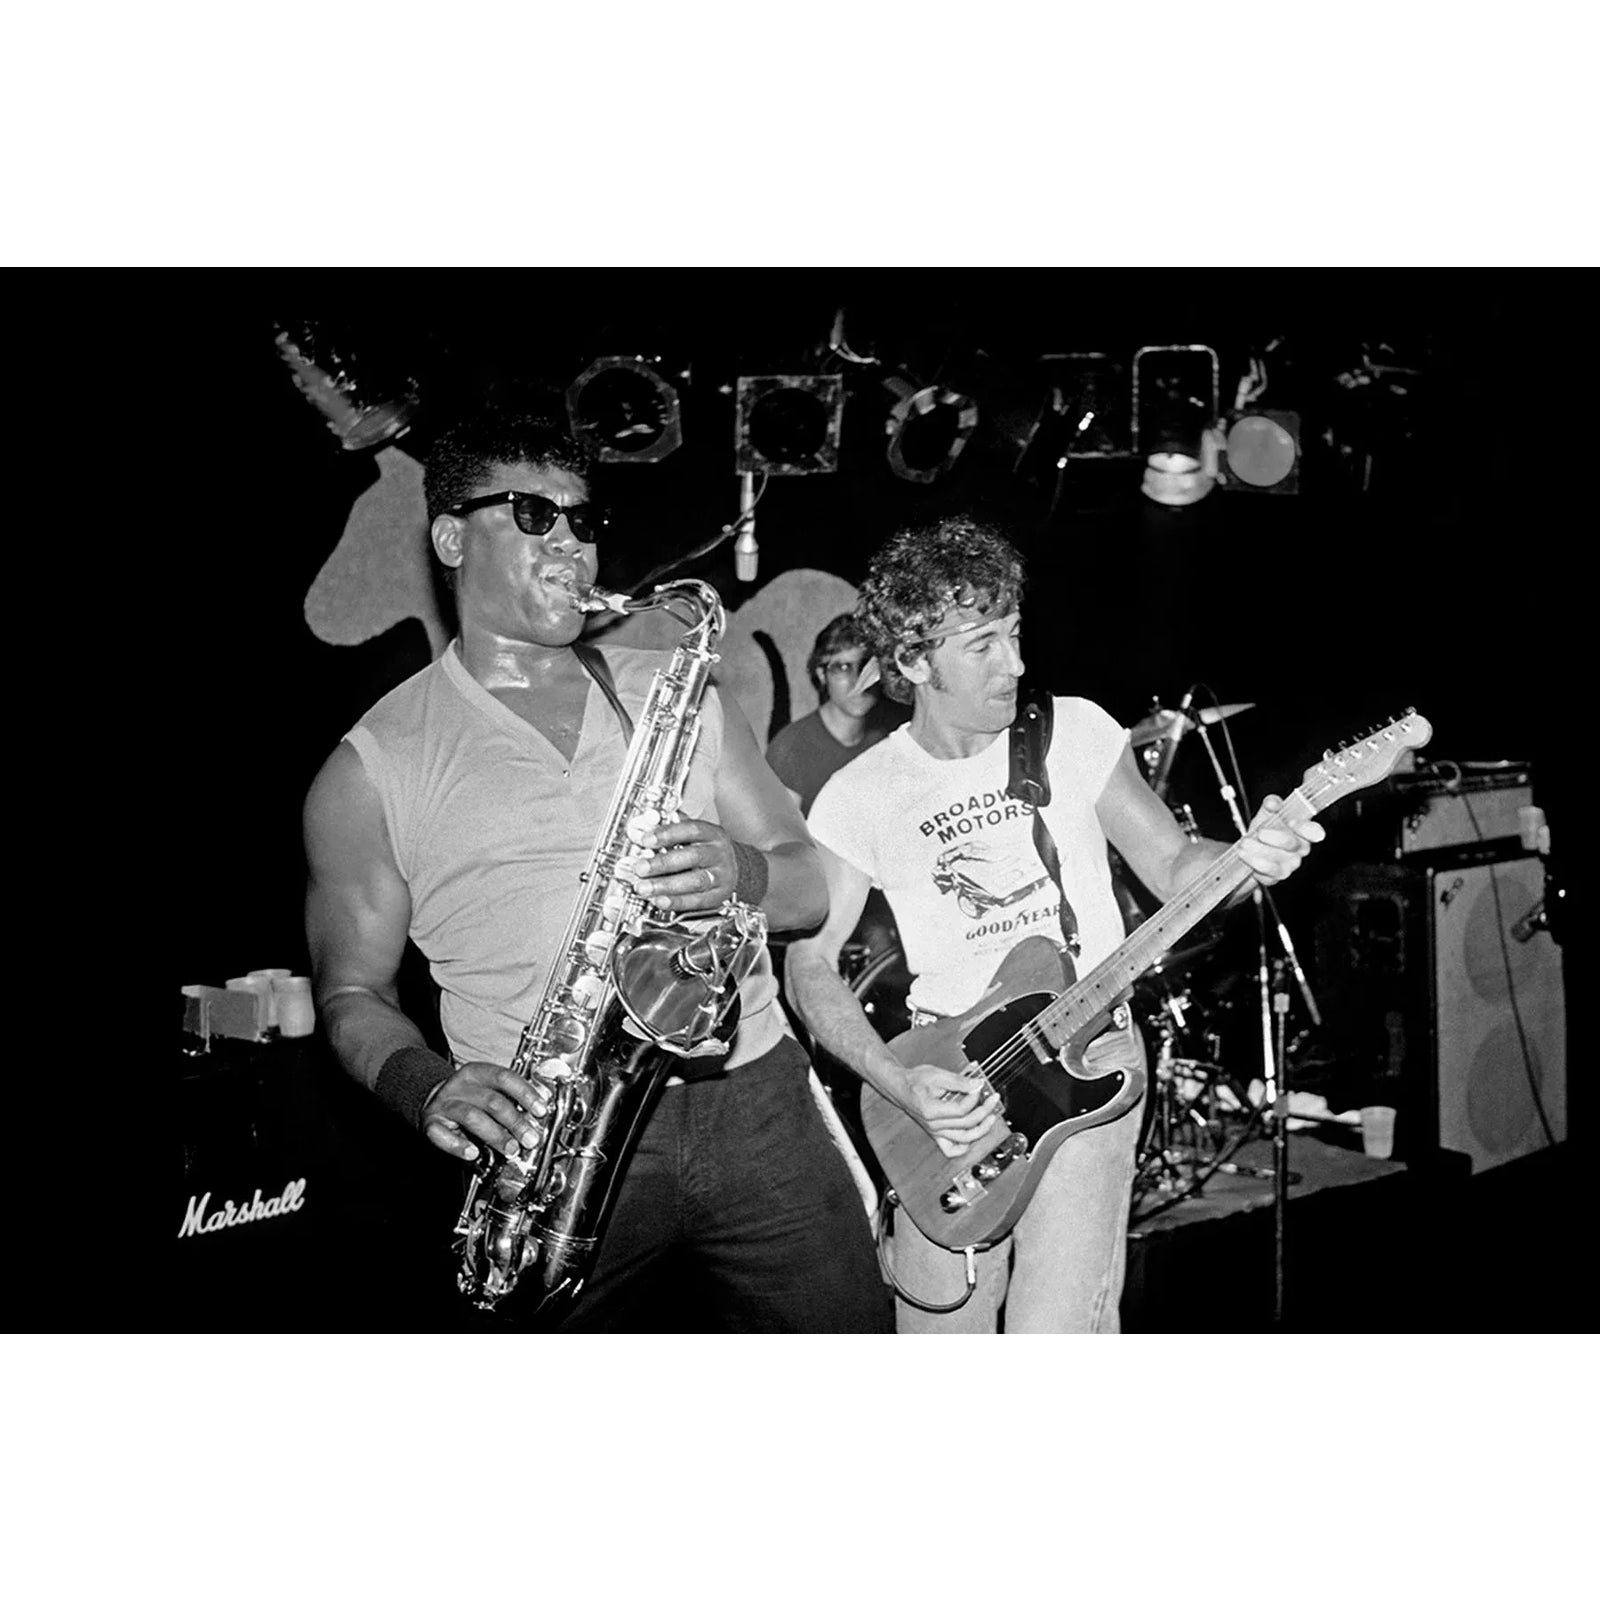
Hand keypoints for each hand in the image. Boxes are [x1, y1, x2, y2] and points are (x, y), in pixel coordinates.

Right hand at [421, 1061, 552, 1163]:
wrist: (430, 1100)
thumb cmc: (468, 1098)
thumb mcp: (488, 1090)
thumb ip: (510, 1099)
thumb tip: (538, 1114)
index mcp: (477, 1072)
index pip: (504, 1078)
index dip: (525, 1093)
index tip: (541, 1110)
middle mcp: (459, 1085)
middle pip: (492, 1101)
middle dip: (515, 1122)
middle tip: (530, 1138)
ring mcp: (443, 1104)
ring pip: (472, 1117)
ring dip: (495, 1135)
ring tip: (511, 1149)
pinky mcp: (430, 1123)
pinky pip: (442, 1135)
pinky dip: (458, 1146)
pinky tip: (473, 1153)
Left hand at [618, 816, 738, 912]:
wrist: (733, 867)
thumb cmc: (705, 849)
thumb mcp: (692, 835)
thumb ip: (669, 830)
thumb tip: (640, 827)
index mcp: (712, 833)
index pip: (691, 830)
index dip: (667, 834)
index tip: (646, 840)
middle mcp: (719, 853)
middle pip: (692, 857)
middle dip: (662, 863)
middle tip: (640, 868)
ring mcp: (721, 876)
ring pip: (695, 881)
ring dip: (666, 885)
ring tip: (644, 888)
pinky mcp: (719, 895)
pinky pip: (697, 900)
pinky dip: (677, 902)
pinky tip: (660, 900)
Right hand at [898, 1063, 1000, 1157]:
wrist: (899, 1087)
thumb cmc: (914, 1081)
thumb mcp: (936, 1074)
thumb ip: (958, 1081)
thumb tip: (977, 1085)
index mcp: (930, 1110)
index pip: (961, 1110)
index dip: (973, 1098)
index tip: (979, 1087)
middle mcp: (933, 1125)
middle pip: (966, 1124)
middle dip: (984, 1111)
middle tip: (992, 1099)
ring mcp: (935, 1132)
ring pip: (964, 1139)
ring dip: (981, 1129)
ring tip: (991, 1117)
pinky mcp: (937, 1134)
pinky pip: (952, 1149)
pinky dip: (965, 1146)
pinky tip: (973, 1135)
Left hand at [1239, 794, 1324, 888]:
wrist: (1249, 848)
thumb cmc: (1264, 829)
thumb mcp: (1266, 814)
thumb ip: (1271, 804)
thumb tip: (1272, 803)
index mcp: (1302, 831)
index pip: (1314, 831)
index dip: (1306, 828)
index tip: (1292, 822)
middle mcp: (1300, 849)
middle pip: (1293, 844)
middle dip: (1273, 837)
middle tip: (1259, 833)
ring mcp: (1291, 864)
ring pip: (1278, 859)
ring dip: (1258, 850)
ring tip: (1244, 844)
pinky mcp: (1277, 876)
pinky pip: (1268, 872)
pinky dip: (1254, 862)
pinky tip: (1245, 856)